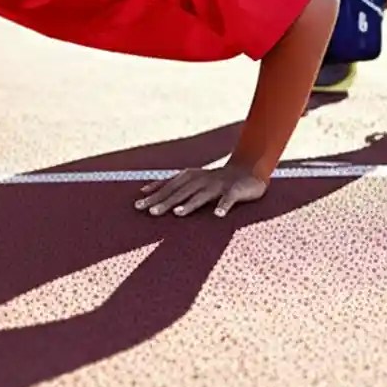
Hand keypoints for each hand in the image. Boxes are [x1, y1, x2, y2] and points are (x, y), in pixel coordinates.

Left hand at [134, 164, 267, 217]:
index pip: (168, 186)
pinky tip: (218, 215)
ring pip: (202, 195)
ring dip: (189, 204)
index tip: (138, 204)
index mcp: (190, 177)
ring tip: (177, 213)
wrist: (247, 171)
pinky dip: (223, 206)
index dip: (153, 194)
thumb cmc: (214, 180)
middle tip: (150, 212)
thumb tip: (144, 190)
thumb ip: (171, 185)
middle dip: (165, 201)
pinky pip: (229, 199)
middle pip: (181, 192)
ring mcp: (218, 185)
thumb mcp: (191, 180)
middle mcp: (201, 180)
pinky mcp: (235, 191)